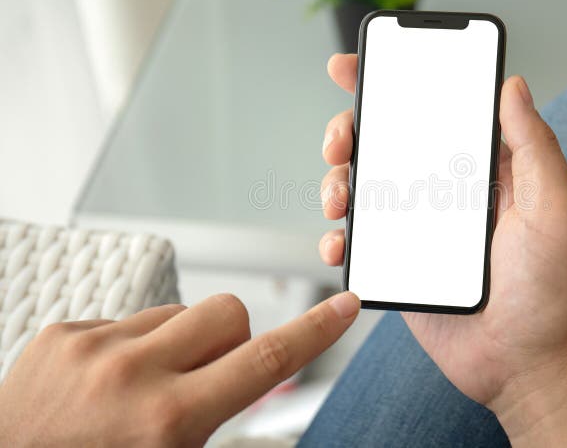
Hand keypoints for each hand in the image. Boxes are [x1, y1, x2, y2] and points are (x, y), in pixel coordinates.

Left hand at [0, 291, 358, 445]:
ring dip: (176, 344)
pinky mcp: (61, 334)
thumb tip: (253, 382)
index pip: (266, 360)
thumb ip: (218, 421)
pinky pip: (125, 319)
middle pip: (227, 312)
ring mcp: (92, 348)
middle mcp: (132, 375)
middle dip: (232, 338)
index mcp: (170, 420)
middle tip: (207, 377)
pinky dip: (130, 347)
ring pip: (176, 313)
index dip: (314, 331)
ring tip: (143, 389)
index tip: (344, 306)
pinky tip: (104, 385)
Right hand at [320, 54, 566, 444]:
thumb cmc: (552, 291)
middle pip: (386, 143)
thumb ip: (534, 147)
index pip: (436, 111)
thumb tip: (514, 85)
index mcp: (483, 169)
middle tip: (341, 140)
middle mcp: (447, 192)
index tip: (357, 65)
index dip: (395, 83)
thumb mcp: (555, 210)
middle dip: (351, 130)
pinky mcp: (399, 265)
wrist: (527, 365)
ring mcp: (418, 228)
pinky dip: (338, 238)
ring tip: (337, 195)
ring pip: (363, 187)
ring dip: (336, 181)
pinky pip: (358, 242)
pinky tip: (339, 243)